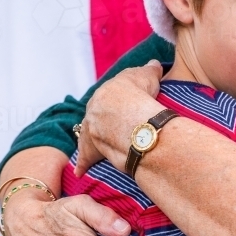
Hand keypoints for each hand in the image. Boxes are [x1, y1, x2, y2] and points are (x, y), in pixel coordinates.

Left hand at [74, 60, 163, 177]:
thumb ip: (150, 70)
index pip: (106, 99)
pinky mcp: (92, 149)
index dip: (114, 104)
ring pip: (87, 136)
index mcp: (104, 94)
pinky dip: (84, 163)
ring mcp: (90, 131)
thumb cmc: (139, 94)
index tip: (119, 109)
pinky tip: (81, 171)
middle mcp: (92, 111)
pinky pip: (86, 157)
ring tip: (95, 149)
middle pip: (95, 118)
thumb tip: (155, 64)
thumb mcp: (147, 76)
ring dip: (90, 142)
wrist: (129, 117)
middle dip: (100, 122)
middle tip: (110, 128)